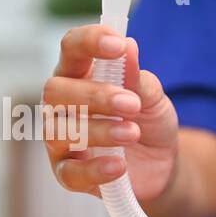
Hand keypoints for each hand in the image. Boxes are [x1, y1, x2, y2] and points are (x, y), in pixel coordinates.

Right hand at [43, 25, 178, 201]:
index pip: (71, 48)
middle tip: (131, 104)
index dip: (89, 41)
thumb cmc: (147, 121)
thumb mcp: (152, 97)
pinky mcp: (67, 174)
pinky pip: (69, 173)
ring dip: (99, 130)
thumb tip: (129, 48)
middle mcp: (61, 105)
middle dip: (94, 96)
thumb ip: (138, 78)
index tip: (118, 45)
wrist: (160, 165)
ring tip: (132, 133)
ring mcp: (59, 140)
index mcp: (78, 74)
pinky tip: (118, 165)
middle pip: (55, 91)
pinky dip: (94, 169)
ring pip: (59, 130)